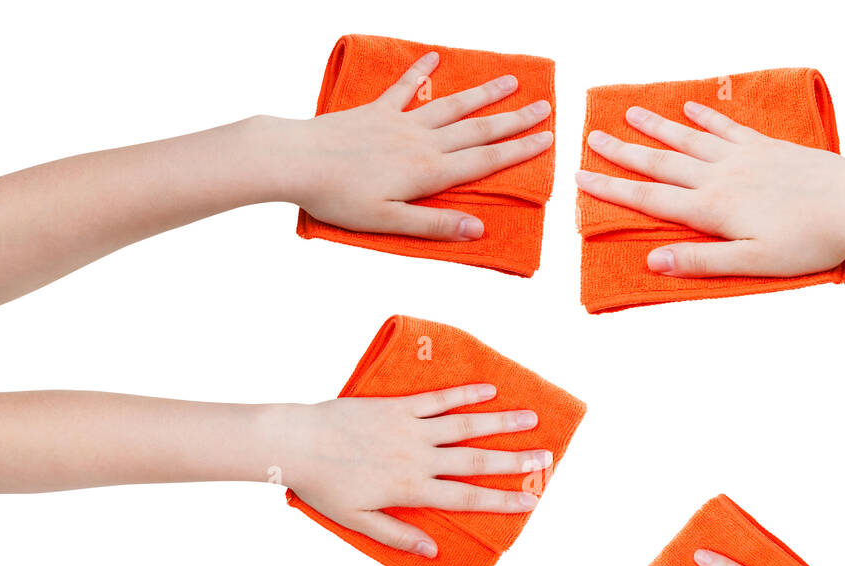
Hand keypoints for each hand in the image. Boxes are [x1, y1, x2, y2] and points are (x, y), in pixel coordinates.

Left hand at [279, 384, 549, 556]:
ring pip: (465, 425)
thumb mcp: (359, 521)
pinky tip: (489, 391)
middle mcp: (418, 457)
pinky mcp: (397, 406)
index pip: (467, 498)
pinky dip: (465, 394)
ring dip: (501, 421)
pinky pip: (438, 399)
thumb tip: (433, 553)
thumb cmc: (324, 487)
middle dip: (515, 460)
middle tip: (546, 458)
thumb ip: (398, 536)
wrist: (296, 443)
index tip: (530, 501)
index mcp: (411, 489)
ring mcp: (410, 428)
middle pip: (476, 460)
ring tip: (531, 417)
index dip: (501, 500)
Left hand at [285, 52, 552, 239]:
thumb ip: (434, 225)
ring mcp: (399, 123)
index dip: (519, 151)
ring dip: (483, 94)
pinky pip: (406, 88)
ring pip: (452, 106)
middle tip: (545, 108)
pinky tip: (436, 58)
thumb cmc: (339, 198)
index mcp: (428, 172)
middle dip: (514, 120)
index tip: (547, 139)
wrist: (296, 160)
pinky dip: (422, 72)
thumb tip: (478, 229)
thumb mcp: (389, 223)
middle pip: (478, 129)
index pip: (485, 161)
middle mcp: (421, 142)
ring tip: (511, 82)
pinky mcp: (376, 112)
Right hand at [576, 101, 844, 276]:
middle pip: (661, 164)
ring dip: (657, 128)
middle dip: (623, 153)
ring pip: (688, 140)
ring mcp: (743, 157)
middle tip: (591, 138)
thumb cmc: (808, 242)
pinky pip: (726, 128)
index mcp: (712, 209)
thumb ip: (700, 260)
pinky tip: (688, 110)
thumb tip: (652, 261)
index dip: (612, 191)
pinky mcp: (766, 147)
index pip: (650, 200)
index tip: (581, 179)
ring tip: (630, 114)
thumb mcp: (751, 263)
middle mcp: (720, 177)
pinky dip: (704, 119)